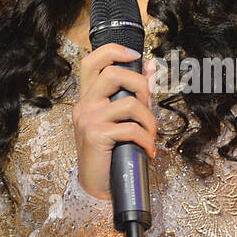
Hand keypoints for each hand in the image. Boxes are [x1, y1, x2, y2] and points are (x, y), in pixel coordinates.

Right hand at [74, 45, 156, 201]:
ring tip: (151, 134)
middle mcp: (84, 104)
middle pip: (113, 73)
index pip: (92, 61)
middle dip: (141, 85)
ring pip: (128, 102)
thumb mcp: (120, 119)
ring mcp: (88, 119)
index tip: (135, 56)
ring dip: (149, 119)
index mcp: (88, 97)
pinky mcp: (96, 136)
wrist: (97, 185)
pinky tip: (148, 150)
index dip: (113, 51)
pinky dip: (146, 140)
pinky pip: (130, 129)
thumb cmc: (111, 151)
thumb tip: (151, 66)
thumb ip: (134, 93)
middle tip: (148, 104)